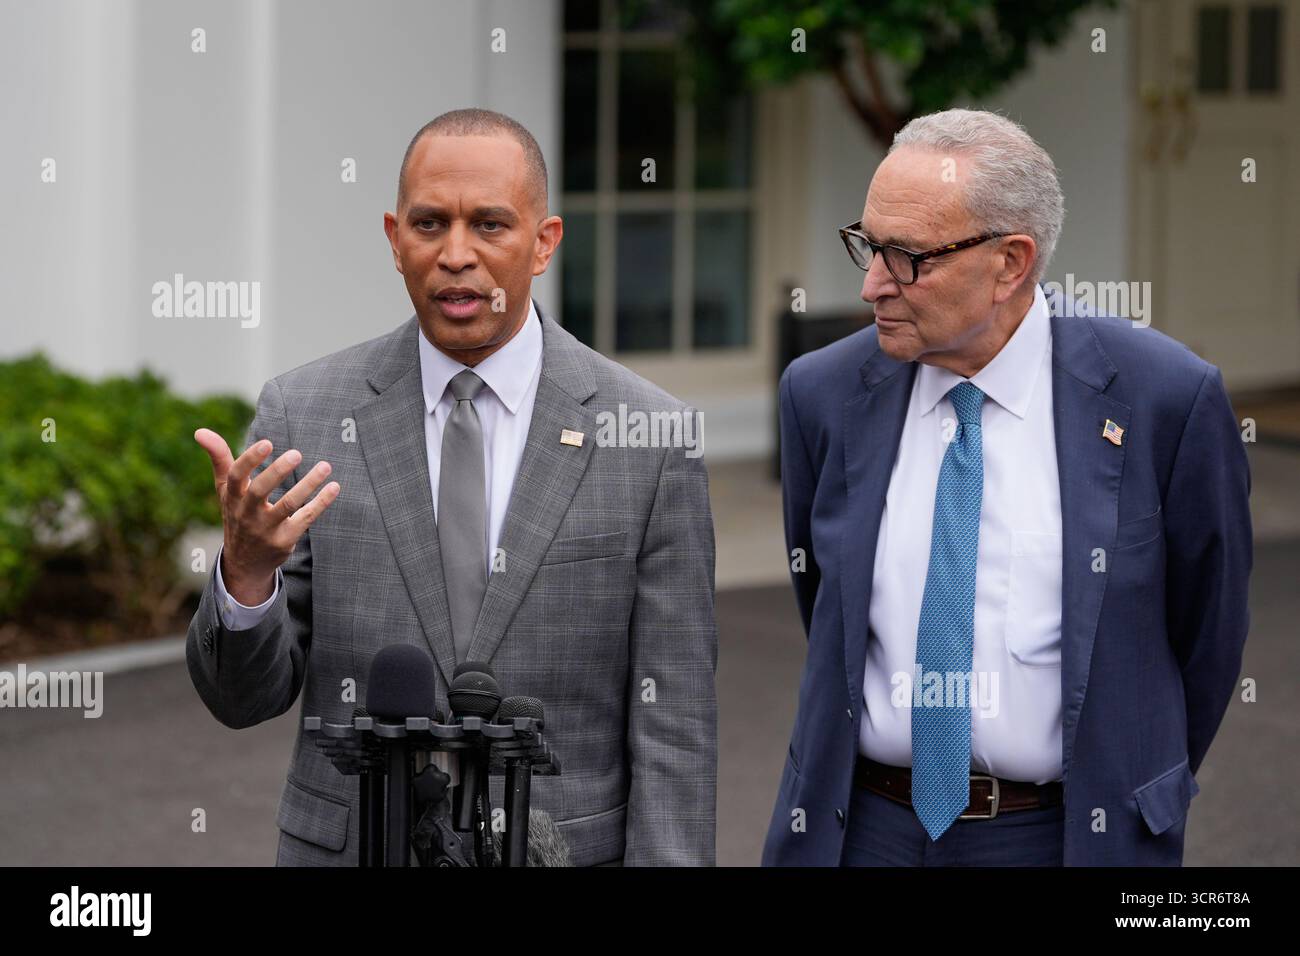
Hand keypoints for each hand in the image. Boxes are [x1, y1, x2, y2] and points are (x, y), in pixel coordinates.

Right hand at [194, 428, 339, 604]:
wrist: (244, 563)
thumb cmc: (237, 513)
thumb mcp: (225, 489)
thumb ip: (218, 458)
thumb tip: (199, 430)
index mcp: (232, 497)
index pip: (236, 476)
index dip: (249, 460)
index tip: (267, 443)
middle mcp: (246, 513)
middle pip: (260, 491)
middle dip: (277, 472)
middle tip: (297, 454)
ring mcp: (266, 528)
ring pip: (288, 505)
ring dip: (308, 485)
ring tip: (325, 466)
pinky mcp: (284, 540)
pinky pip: (305, 519)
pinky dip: (321, 502)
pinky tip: (334, 487)